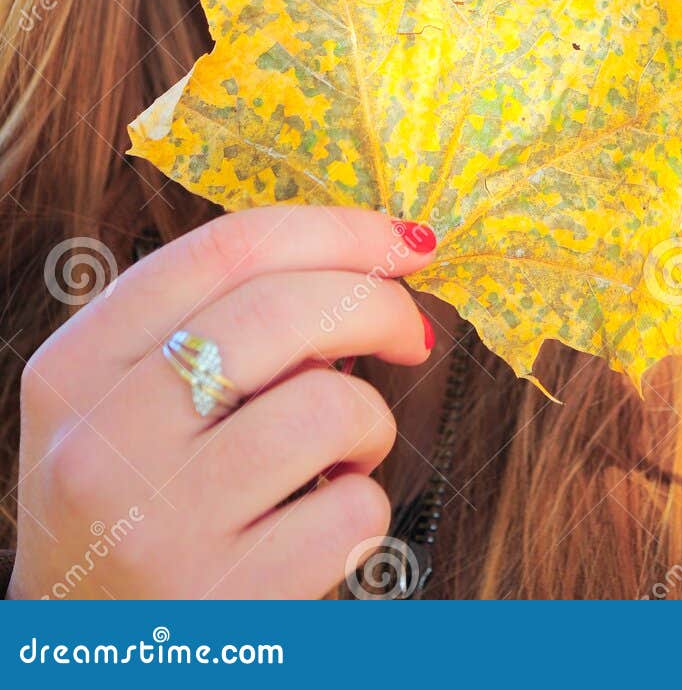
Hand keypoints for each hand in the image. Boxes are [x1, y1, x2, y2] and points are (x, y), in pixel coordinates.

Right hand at [8, 205, 437, 598]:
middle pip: (283, 310)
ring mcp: (160, 526)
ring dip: (369, 419)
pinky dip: (365, 508)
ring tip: (347, 452)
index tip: (401, 239)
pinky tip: (324, 523)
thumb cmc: (134, 511)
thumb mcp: (124, 409)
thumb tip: (360, 269)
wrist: (87, 665)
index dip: (334, 230)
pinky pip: (352, 512)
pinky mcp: (225, 600)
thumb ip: (210, 331)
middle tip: (412, 330)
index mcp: (74, 369)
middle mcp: (102, 442)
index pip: (224, 250)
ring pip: (327, 405)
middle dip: (377, 304)